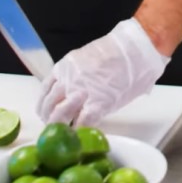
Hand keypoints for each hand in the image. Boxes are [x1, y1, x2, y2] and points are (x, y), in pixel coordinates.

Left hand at [37, 19, 168, 125]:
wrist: (136, 49)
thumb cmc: (118, 50)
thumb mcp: (87, 59)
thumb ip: (76, 76)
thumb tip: (76, 91)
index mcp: (64, 68)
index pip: (45, 93)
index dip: (46, 107)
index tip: (49, 115)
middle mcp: (67, 80)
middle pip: (48, 108)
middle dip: (51, 121)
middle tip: (58, 129)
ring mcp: (80, 92)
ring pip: (60, 117)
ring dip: (63, 127)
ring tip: (70, 133)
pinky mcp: (97, 104)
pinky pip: (82, 123)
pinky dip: (81, 131)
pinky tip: (84, 133)